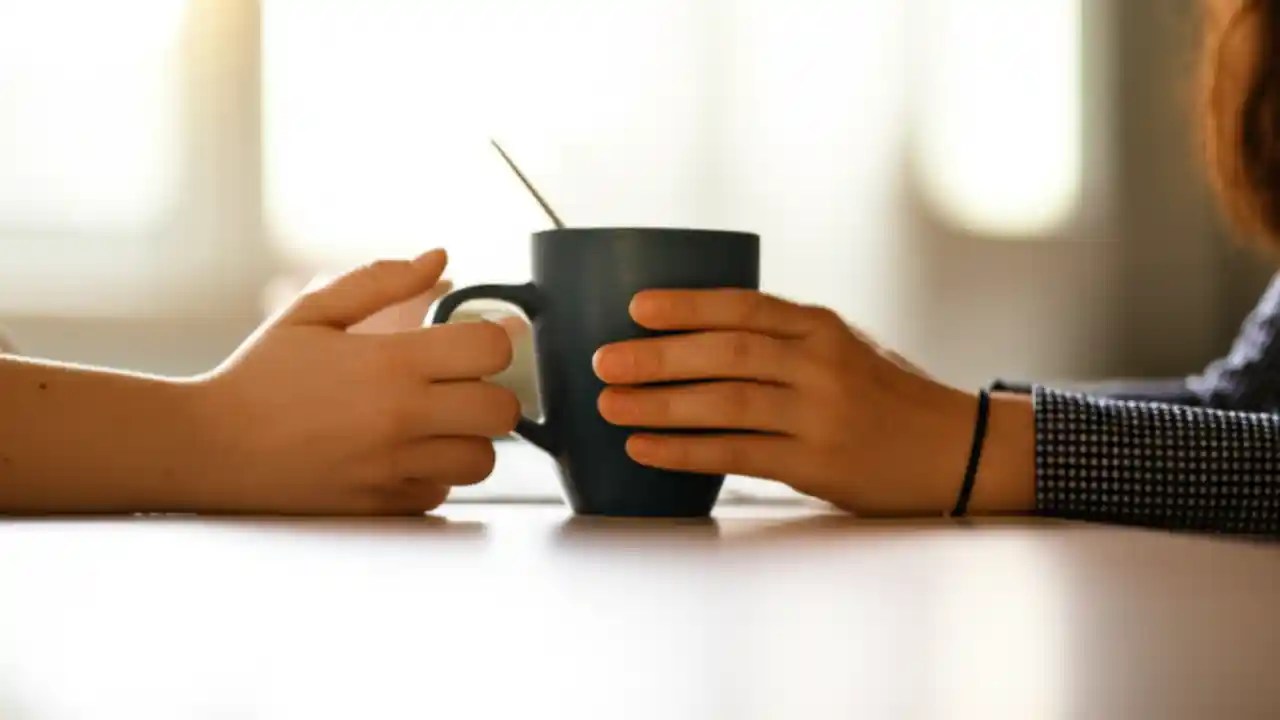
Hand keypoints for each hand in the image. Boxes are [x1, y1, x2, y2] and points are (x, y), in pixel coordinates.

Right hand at [190, 249, 519, 513]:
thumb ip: (380, 281)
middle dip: (490, 394)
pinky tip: (400, 455)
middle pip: (502, 411)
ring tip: (433, 425)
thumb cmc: (259, 376)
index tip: (470, 342)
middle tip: (460, 387)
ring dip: (467, 440)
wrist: (207, 448)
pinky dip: (432, 474)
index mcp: (390, 362)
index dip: (491, 340)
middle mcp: (400, 418)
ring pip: (481, 459)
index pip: (491, 348)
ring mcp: (393, 467)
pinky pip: (441, 491)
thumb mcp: (312, 314)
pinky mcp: (382, 506)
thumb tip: (439, 259)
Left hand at [593, 289, 1032, 515]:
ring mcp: (820, 416)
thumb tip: (695, 336)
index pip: (745, 306)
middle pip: (726, 353)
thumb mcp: (843, 350)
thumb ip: (784, 341)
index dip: (687, 305)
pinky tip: (645, 448)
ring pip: (725, 404)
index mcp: (823, 328)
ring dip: (660, 404)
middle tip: (605, 360)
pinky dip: (684, 451)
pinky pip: (736, 454)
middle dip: (657, 356)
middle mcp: (821, 365)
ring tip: (611, 404)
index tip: (636, 308)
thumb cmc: (885, 397)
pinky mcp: (816, 464)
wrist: (951, 450)